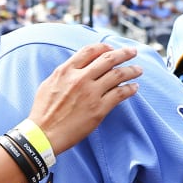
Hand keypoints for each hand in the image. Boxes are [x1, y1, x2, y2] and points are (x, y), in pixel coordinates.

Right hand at [27, 43, 141, 153]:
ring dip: (131, 70)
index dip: (104, 47)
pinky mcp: (99, 109)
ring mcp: (91, 93)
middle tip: (132, 52)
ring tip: (139, 70)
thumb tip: (76, 68)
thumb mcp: (48, 84)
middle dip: (124, 54)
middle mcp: (80, 78)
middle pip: (108, 59)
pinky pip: (120, 94)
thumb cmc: (43, 112)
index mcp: (66, 70)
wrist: (44, 135)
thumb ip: (64, 73)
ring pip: (118, 75)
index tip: (112, 48)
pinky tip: (134, 87)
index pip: (90, 50)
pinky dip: (130, 89)